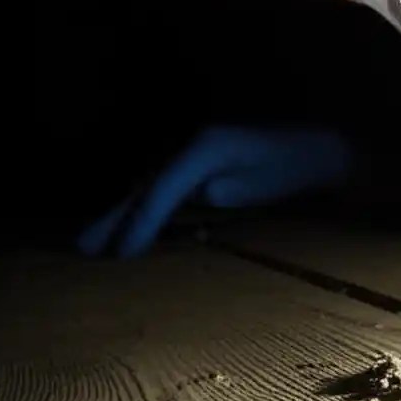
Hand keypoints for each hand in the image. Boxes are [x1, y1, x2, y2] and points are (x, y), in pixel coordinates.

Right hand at [78, 126, 349, 257]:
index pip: (160, 189)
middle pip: (144, 187)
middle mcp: (190, 146)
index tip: (120, 254)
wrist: (318, 148)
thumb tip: (198, 195)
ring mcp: (192, 154)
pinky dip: (142, 208)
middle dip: (114, 218)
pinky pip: (161, 189)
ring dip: (121, 215)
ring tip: (90, 243)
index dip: (139, 222)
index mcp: (203, 148)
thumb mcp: (263, 182)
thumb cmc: (293, 167)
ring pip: (148, 188)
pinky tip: (125, 226)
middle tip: (82, 249)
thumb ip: (226, 189)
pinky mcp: (199, 166)